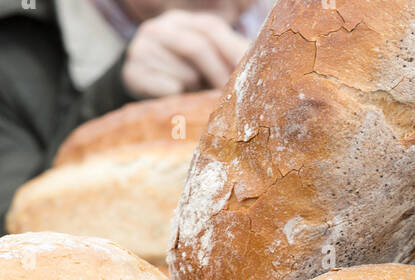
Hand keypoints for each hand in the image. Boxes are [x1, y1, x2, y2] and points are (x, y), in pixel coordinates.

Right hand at [122, 11, 248, 97]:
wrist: (140, 87)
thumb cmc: (183, 77)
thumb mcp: (204, 62)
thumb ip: (226, 59)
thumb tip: (258, 68)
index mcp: (182, 21)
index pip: (211, 28)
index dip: (232, 51)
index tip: (248, 73)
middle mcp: (160, 28)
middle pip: (197, 47)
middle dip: (218, 75)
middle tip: (230, 96)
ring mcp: (142, 47)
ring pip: (183, 73)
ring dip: (195, 89)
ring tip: (192, 93)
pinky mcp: (132, 71)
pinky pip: (167, 89)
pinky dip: (179, 98)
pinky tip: (176, 98)